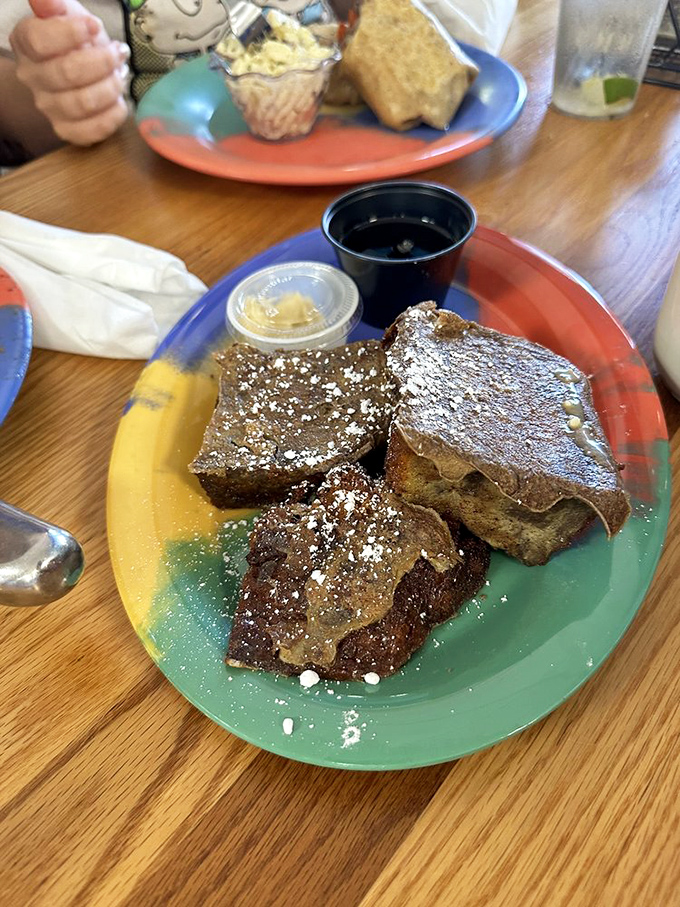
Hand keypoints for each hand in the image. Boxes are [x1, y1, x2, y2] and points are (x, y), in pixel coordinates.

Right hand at [10, 0, 129, 146]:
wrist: (74, 74)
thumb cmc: (73, 42)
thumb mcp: (67, 14)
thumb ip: (55, 5)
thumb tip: (47, 1)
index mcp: (26, 44)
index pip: (40, 42)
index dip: (71, 33)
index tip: (93, 27)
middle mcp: (32, 78)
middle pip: (67, 73)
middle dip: (101, 61)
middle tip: (118, 53)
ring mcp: (49, 108)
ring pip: (82, 103)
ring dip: (110, 88)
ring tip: (120, 76)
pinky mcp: (67, 130)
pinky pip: (92, 131)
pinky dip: (113, 116)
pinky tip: (119, 101)